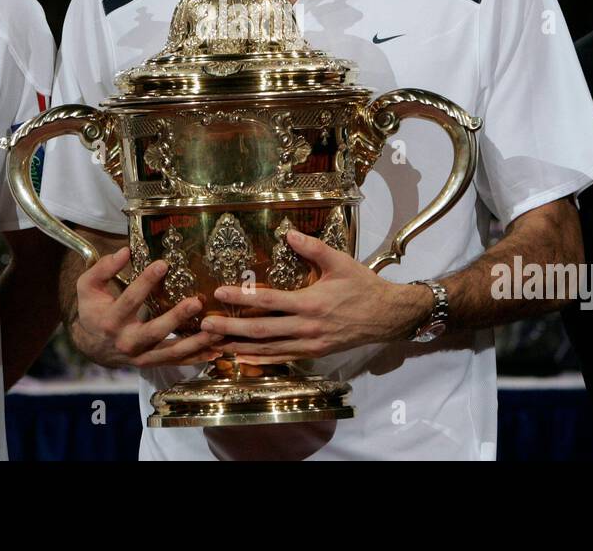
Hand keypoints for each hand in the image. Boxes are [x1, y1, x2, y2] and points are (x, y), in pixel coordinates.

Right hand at [72, 247, 224, 368]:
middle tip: (196, 302)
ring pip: (170, 352)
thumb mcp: (88, 287)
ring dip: (195, 343)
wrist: (92, 347)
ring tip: (216, 329)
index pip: (130, 299)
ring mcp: (140, 356)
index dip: (145, 281)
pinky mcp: (151, 364)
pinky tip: (215, 350)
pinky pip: (176, 363)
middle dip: (176, 317)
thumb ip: (103, 268)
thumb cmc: (93, 310)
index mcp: (110, 320)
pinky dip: (196, 358)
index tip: (163, 264)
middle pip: (154, 332)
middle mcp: (126, 341)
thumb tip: (125, 251)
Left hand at [198, 230, 430, 363]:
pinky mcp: (313, 353)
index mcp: (311, 303)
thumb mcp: (340, 262)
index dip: (241, 297)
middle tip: (205, 325)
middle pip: (260, 330)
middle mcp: (306, 327)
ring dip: (239, 346)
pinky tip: (242, 358)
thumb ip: (313, 248)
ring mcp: (309, 344)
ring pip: (267, 349)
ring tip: (214, 343)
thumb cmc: (362, 286)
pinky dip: (259, 360)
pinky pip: (281, 358)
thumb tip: (288, 233)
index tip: (218, 293)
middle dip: (230, 328)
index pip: (268, 301)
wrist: (386, 316)